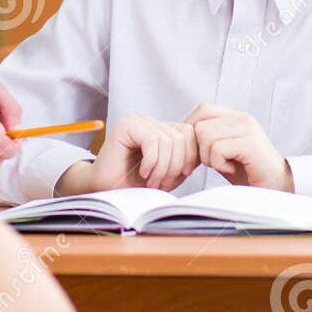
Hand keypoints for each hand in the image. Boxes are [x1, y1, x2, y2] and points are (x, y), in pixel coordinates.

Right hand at [72, 115, 198, 192]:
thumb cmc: (136, 184)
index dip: (190, 156)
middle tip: (163, 183)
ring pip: (168, 140)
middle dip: (176, 165)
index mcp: (163, 129)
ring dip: (162, 167)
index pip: (190, 133)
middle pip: (181, 137)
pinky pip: (152, 140)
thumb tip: (204, 153)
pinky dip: (152, 161)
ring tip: (152, 181)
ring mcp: (138, 121)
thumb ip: (186, 161)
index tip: (180, 177)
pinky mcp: (126, 126)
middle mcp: (152, 122)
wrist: (107, 190)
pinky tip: (144, 173)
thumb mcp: (169, 173)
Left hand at [185, 103, 291, 191]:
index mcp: (235, 116)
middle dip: (199, 150)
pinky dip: (218, 164)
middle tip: (214, 164)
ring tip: (225, 165)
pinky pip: (217, 148)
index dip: (192, 132)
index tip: (197, 155)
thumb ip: (206, 140)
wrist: (276, 189)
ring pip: (205, 136)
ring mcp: (248, 128)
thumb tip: (180, 137)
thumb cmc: (248, 173)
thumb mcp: (222, 151)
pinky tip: (231, 169)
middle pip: (199, 125)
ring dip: (209, 158)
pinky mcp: (250, 143)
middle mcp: (242, 118)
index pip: (201, 110)